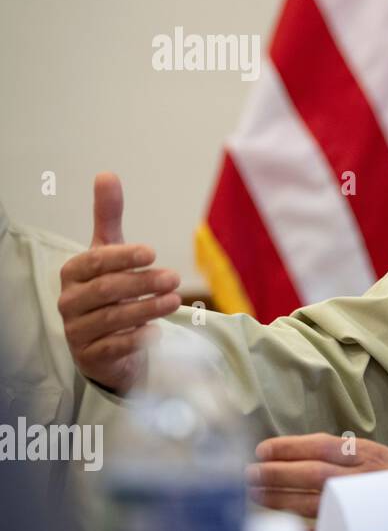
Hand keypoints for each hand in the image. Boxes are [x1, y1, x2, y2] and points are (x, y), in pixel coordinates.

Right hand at [58, 173, 181, 392]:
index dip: (122, 256)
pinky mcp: (91, 356)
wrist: (105, 339)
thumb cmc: (109, 289)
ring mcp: (78, 331)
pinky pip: (113, 348)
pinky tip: (156, 333)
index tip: (152, 252)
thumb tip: (107, 174)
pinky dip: (135, 340)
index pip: (94, 261)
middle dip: (141, 283)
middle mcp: (70, 302)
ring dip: (146, 309)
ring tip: (175, 300)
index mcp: (73, 273)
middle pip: (105, 290)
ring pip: (111, 319)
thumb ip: (107, 217)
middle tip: (174, 278)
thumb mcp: (109, 253)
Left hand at [247, 432, 387, 518]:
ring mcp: (363, 503)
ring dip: (282, 500)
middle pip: (314, 473)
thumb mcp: (374, 454)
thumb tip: (293, 451)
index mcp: (368, 453)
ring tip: (257, 495)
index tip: (262, 450)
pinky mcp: (360, 526)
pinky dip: (303, 529)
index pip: (321, 445)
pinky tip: (282, 526)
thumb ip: (341, 451)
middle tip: (250, 474)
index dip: (289, 447)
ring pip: (316, 502)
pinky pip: (327, 529)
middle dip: (278, 474)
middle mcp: (365, 477)